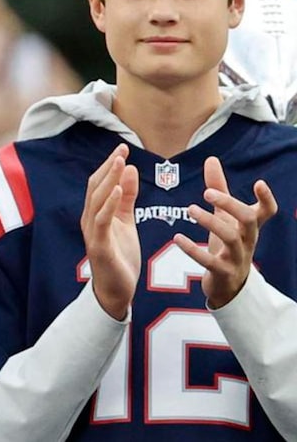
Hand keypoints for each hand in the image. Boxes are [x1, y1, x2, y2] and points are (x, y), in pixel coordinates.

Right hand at [81, 144, 140, 319]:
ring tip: (121, 162)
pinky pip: (102, 219)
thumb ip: (127, 198)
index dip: (109, 165)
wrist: (116, 290)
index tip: (122, 149)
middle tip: (122, 150)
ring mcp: (92, 232)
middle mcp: (89, 219)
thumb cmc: (120, 256)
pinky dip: (109, 202)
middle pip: (96, 187)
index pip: (99, 184)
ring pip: (97, 199)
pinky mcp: (99, 244)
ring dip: (109, 179)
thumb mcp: (126, 222)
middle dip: (109, 167)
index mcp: (95, 213)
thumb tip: (130, 170)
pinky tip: (119, 189)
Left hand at [174, 157, 276, 308]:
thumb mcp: (224, 216)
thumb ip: (219, 188)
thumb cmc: (228, 244)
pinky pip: (209, 261)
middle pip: (249, 220)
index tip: (259, 182)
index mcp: (249, 226)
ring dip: (210, 221)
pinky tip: (177, 237)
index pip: (267, 212)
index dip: (266, 198)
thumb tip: (211, 159)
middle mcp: (247, 240)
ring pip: (230, 238)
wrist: (228, 285)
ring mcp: (237, 258)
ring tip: (190, 209)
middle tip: (207, 192)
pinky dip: (193, 249)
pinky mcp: (222, 272)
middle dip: (230, 204)